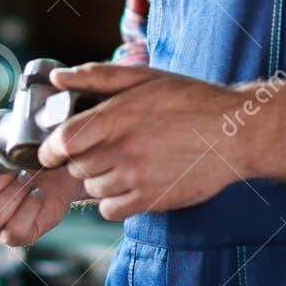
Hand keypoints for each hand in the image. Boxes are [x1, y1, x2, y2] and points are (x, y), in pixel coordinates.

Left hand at [36, 64, 246, 221]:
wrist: (235, 133)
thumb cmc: (190, 100)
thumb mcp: (145, 77)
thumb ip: (97, 76)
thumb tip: (56, 79)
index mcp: (118, 116)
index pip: (62, 141)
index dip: (51, 148)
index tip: (54, 149)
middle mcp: (124, 149)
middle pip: (75, 167)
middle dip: (80, 159)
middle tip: (99, 149)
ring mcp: (138, 178)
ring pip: (92, 188)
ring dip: (98, 178)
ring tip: (121, 162)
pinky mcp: (152, 200)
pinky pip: (110, 209)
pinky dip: (113, 200)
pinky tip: (129, 183)